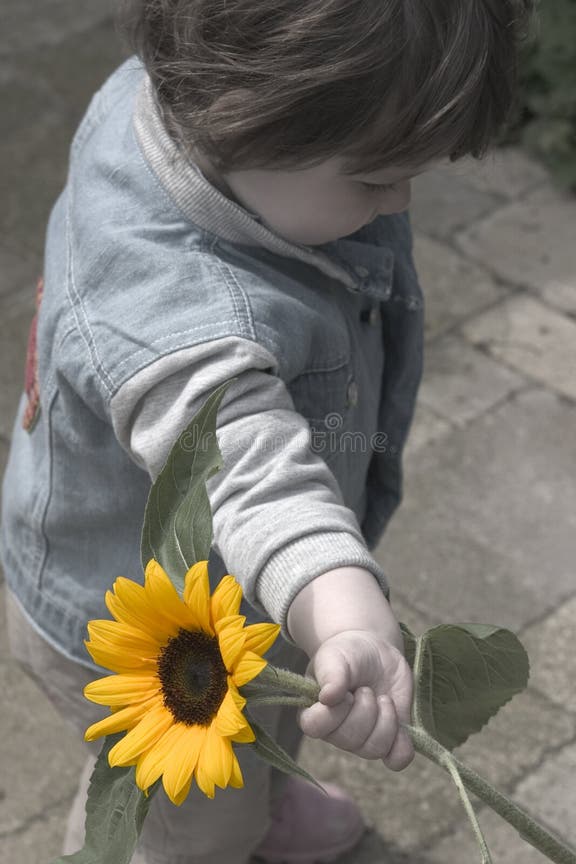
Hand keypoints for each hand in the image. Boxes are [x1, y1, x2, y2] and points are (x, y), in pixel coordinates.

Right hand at [296, 630, 413, 770]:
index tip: (346, 692)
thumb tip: (327, 698)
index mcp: (314, 712)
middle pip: (349, 740)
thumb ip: (331, 674)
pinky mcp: (389, 740)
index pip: (314, 727)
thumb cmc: (348, 653)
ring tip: (382, 698)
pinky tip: (401, 726)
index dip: (333, 712)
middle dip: (365, 710)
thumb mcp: (335, 656)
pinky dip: (401, 746)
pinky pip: (396, 759)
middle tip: (366, 689)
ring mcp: (363, 739)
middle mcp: (336, 732)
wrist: (375, 651)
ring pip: (374, 749)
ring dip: (385, 720)